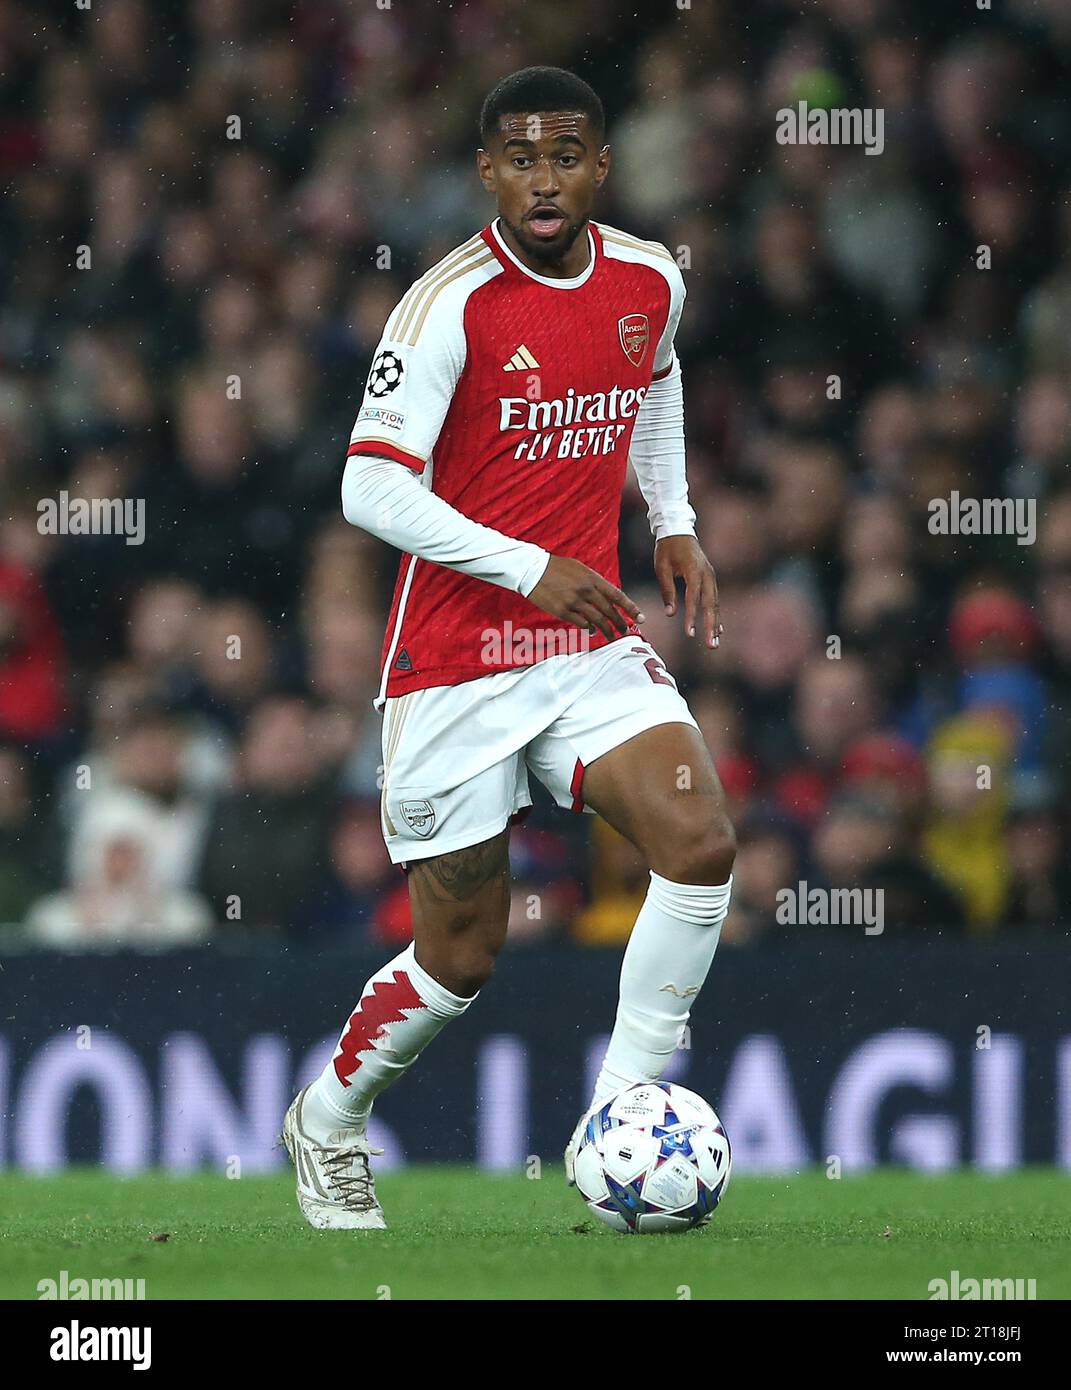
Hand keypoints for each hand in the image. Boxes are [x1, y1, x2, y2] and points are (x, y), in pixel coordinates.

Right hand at [527, 555, 644, 640]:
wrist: (533, 569)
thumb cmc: (556, 567)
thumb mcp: (580, 569)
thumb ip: (594, 582)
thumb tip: (606, 596)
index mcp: (593, 579)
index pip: (617, 596)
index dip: (631, 608)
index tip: (640, 617)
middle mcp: (586, 591)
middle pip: (609, 611)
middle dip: (620, 623)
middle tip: (625, 630)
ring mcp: (574, 602)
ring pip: (597, 620)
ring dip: (607, 630)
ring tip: (612, 636)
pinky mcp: (563, 611)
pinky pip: (581, 624)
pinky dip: (589, 629)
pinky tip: (592, 631)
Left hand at [655, 535, 721, 647]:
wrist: (678, 530)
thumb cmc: (667, 549)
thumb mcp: (662, 568)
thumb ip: (667, 590)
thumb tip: (670, 614)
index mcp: (694, 570)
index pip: (693, 598)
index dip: (691, 617)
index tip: (689, 634)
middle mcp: (707, 574)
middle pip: (710, 604)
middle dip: (711, 626)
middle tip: (710, 645)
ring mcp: (711, 576)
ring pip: (715, 603)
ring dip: (715, 623)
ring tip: (714, 642)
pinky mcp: (710, 579)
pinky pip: (714, 599)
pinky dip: (715, 614)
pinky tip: (717, 629)